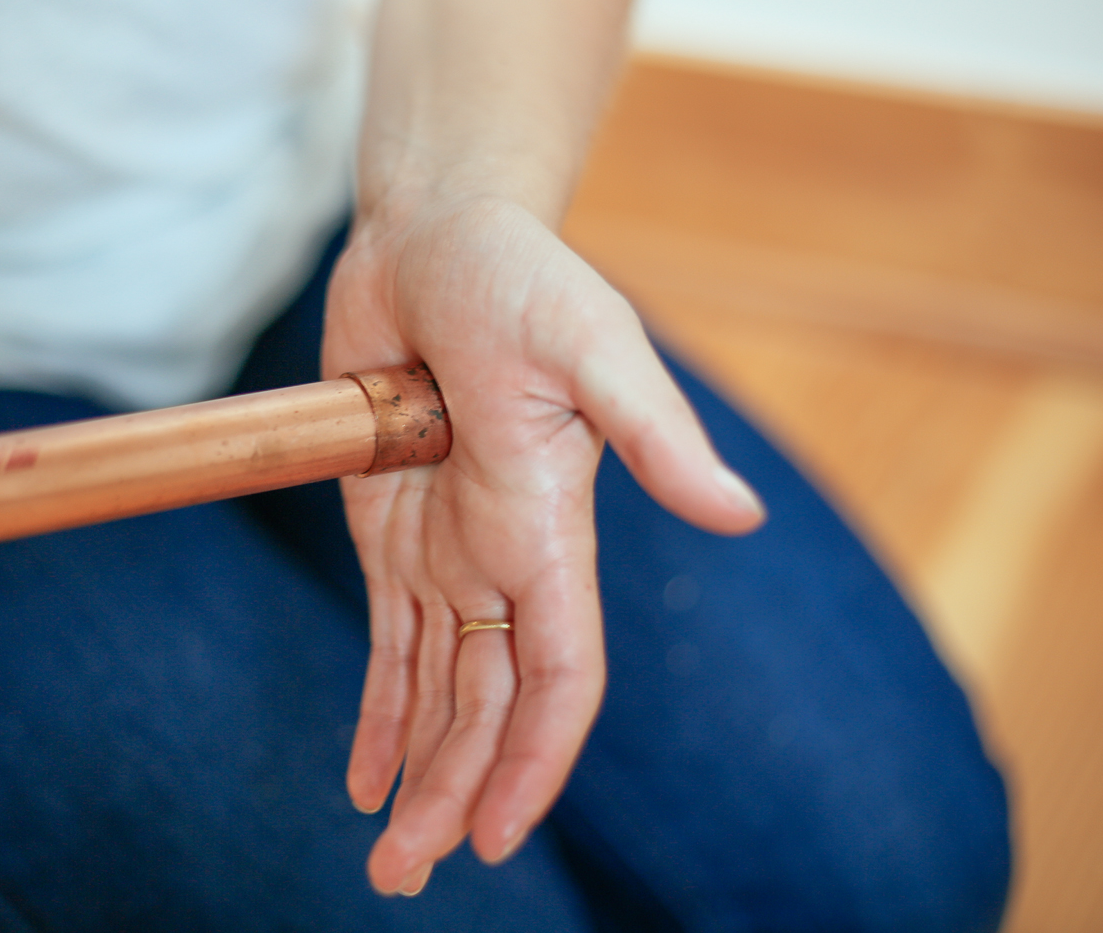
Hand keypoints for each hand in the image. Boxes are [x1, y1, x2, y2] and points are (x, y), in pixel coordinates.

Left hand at [322, 195, 763, 894]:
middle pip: (490, 706)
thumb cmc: (517, 271)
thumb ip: (652, 429)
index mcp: (553, 530)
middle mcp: (505, 558)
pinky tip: (366, 777)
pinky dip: (378, 712)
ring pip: (437, 692)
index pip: (559, 676)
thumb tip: (736, 517)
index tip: (494, 837)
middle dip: (457, 793)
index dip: (532, 759)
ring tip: (388, 860)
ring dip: (417, 774)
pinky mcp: (390, 531)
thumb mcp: (587, 338)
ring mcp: (446, 551)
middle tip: (406, 878)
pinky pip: (387, 642)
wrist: (435, 234)